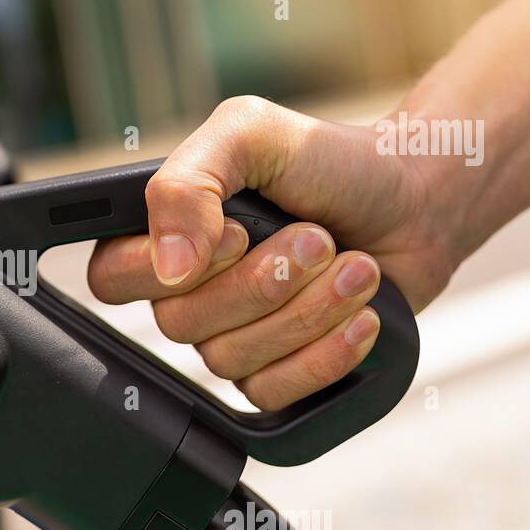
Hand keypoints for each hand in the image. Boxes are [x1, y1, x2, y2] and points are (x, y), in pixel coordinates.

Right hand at [88, 96, 453, 409]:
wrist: (417, 200)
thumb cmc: (330, 161)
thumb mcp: (251, 134)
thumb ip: (188, 182)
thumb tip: (168, 266)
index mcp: (164, 231)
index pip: (112, 278)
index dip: (167, 268)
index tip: (237, 233)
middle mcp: (188, 289)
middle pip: (178, 324)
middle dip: (264, 281)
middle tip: (317, 239)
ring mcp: (230, 335)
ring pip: (228, 360)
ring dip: (307, 311)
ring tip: (354, 268)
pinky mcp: (275, 373)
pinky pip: (269, 395)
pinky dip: (324, 355)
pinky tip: (360, 316)